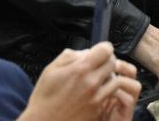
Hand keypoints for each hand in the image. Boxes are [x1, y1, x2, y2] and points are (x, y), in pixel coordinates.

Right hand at [19, 43, 141, 120]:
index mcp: (80, 70)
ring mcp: (96, 98)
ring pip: (115, 80)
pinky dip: (106, 91)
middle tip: (97, 65)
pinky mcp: (98, 110)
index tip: (99, 51)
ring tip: (96, 79)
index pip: (106, 50)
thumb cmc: (44, 98)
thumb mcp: (51, 69)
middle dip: (106, 61)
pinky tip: (94, 92)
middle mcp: (91, 83)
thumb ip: (71, 56)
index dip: (103, 48)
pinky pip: (109, 95)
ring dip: (108, 77)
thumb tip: (86, 52)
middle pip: (113, 63)